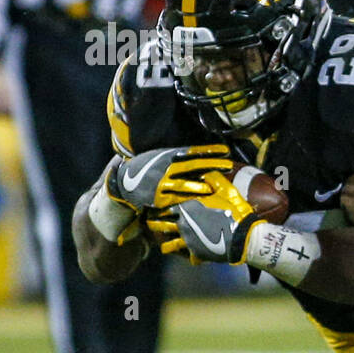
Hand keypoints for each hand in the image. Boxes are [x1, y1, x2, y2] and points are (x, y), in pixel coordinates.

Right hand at [108, 143, 232, 213]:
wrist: (124, 181)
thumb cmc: (149, 167)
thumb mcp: (162, 156)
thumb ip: (180, 156)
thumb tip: (203, 153)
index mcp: (168, 155)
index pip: (193, 151)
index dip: (210, 150)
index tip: (226, 150)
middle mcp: (166, 167)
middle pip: (193, 165)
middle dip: (212, 165)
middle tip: (229, 165)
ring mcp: (162, 183)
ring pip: (185, 184)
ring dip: (201, 186)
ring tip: (216, 188)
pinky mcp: (159, 197)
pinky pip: (176, 200)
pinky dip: (189, 201)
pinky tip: (201, 202)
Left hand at [146, 171, 258, 263]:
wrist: (243, 236)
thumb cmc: (234, 211)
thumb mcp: (227, 190)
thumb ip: (214, 179)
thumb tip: (207, 172)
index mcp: (187, 208)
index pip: (166, 206)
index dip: (159, 206)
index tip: (153, 206)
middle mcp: (183, 224)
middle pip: (161, 225)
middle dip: (154, 224)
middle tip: (149, 224)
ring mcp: (188, 240)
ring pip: (169, 245)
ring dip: (165, 244)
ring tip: (163, 245)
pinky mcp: (196, 253)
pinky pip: (186, 256)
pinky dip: (187, 256)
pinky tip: (188, 257)